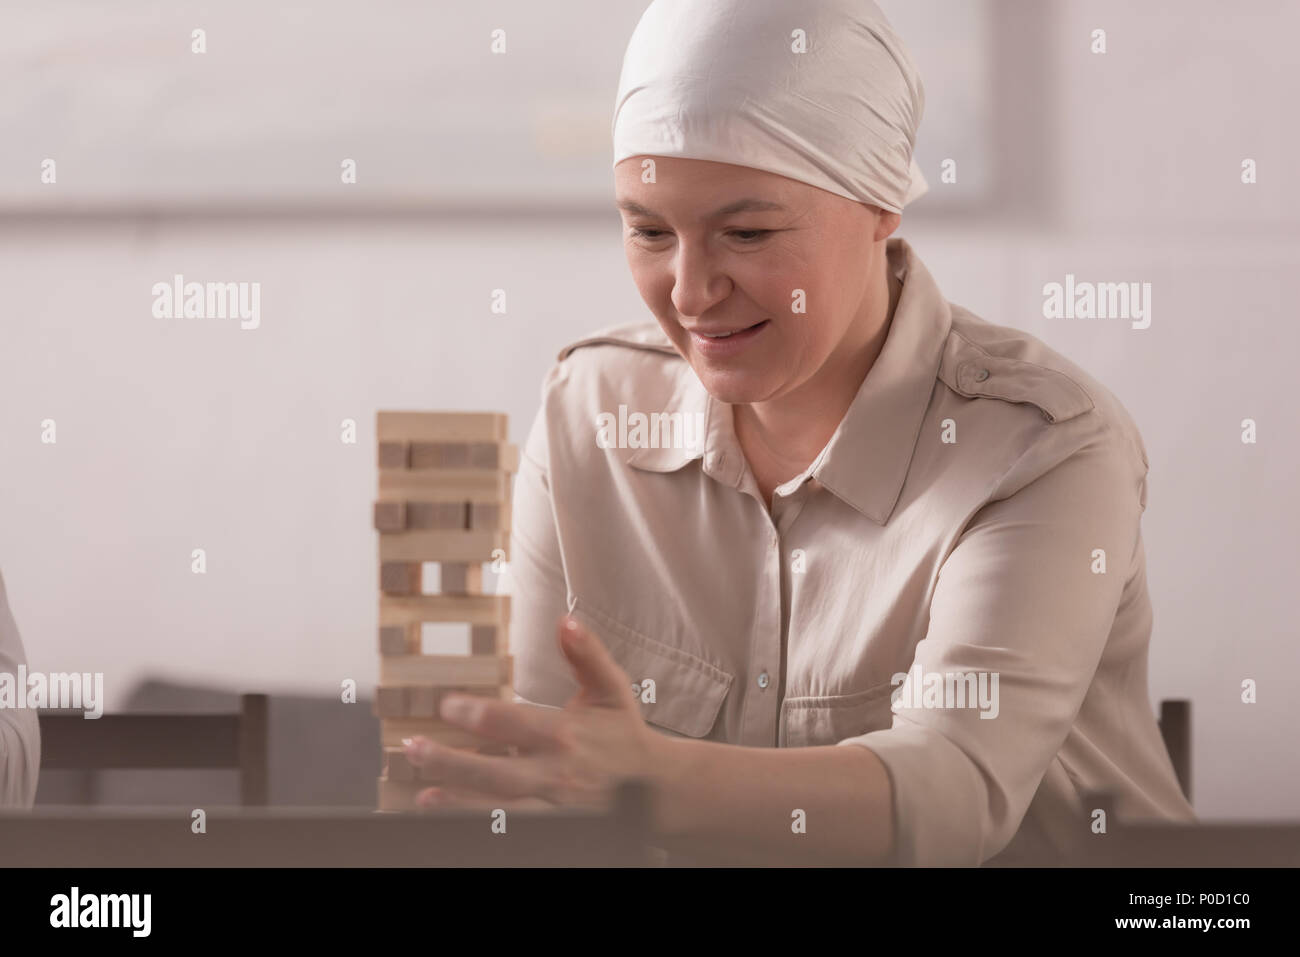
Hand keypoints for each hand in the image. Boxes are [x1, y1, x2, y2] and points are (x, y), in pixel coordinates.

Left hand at [403, 615, 666, 812]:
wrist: (655, 790)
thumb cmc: (625, 733)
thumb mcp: (611, 688)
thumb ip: (588, 654)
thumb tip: (566, 620)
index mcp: (565, 735)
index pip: (512, 723)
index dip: (476, 714)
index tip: (446, 706)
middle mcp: (556, 773)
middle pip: (495, 773)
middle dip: (451, 763)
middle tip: (414, 748)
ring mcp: (553, 806)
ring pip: (498, 807)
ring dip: (458, 801)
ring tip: (423, 794)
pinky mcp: (553, 826)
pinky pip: (510, 825)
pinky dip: (480, 821)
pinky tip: (450, 812)